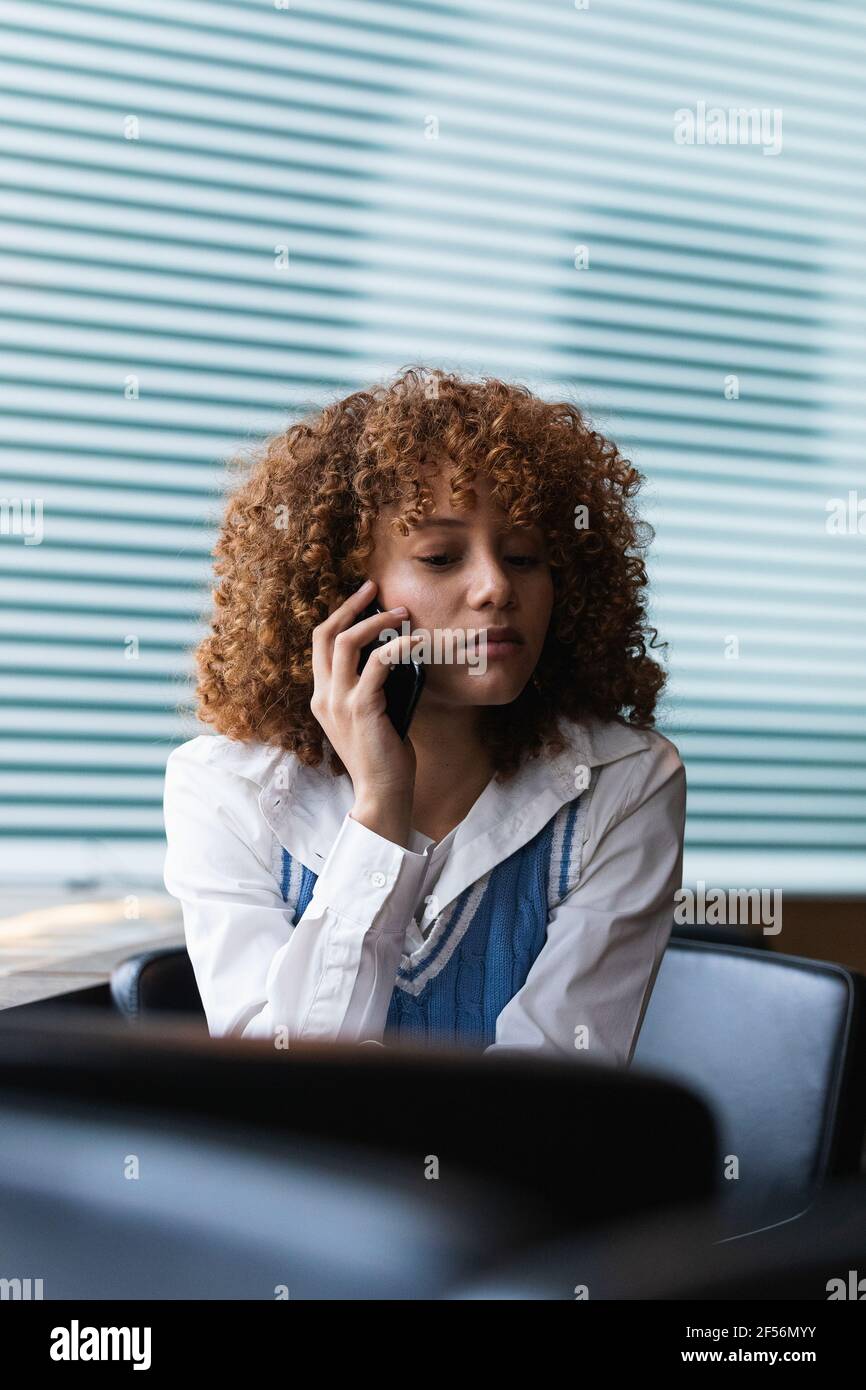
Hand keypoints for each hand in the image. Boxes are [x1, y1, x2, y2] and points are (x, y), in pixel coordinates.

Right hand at [310, 578, 418, 805]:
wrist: (382, 792)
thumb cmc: (383, 755)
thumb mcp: (371, 715)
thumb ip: (372, 687)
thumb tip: (395, 654)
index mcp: (322, 696)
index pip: (320, 644)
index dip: (341, 616)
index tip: (365, 599)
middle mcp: (324, 696)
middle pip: (325, 634)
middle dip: (350, 606)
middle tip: (375, 588)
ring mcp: (339, 702)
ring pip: (347, 642)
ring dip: (376, 621)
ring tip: (403, 614)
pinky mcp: (362, 709)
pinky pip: (378, 664)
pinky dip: (398, 647)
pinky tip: (417, 641)